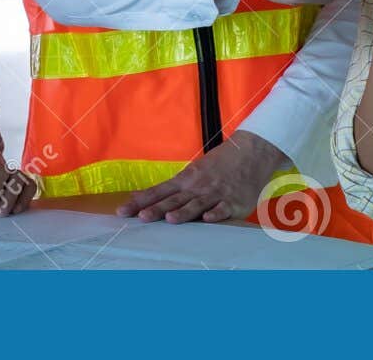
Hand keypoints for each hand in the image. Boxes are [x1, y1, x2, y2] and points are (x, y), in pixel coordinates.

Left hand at [116, 131, 286, 224]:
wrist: (250, 152)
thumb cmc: (219, 165)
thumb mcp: (193, 172)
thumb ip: (171, 189)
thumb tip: (140, 197)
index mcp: (185, 180)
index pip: (158, 192)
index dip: (140, 202)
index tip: (122, 211)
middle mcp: (197, 187)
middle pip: (174, 200)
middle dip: (157, 209)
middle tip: (141, 217)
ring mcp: (215, 194)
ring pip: (196, 205)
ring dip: (184, 212)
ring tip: (170, 219)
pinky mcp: (233, 202)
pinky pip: (223, 209)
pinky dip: (215, 214)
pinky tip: (208, 219)